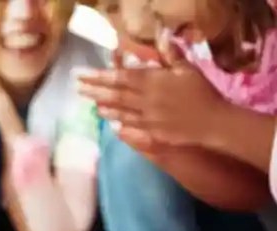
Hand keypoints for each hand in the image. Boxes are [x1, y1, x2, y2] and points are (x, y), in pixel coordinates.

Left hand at [76, 42, 223, 153]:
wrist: (213, 122)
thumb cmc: (202, 92)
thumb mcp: (188, 70)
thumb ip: (170, 56)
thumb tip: (160, 39)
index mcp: (153, 81)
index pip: (120, 77)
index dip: (100, 75)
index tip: (83, 74)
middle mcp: (145, 99)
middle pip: (114, 94)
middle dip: (94, 91)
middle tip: (77, 88)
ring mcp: (146, 117)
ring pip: (119, 111)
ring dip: (103, 107)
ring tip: (90, 104)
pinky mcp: (150, 131)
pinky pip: (130, 126)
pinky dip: (118, 122)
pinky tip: (110, 122)